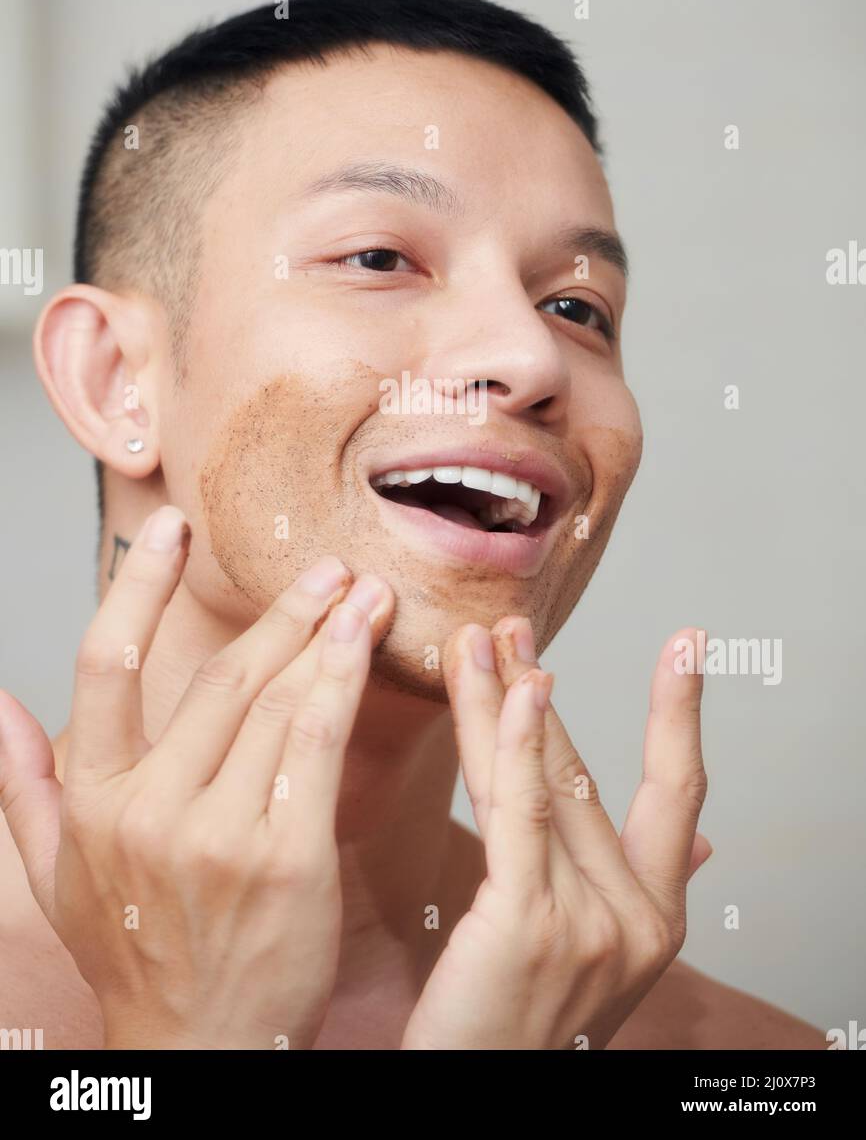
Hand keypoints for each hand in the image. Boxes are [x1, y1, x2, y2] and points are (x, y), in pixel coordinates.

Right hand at [0, 505, 393, 1049]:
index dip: (141, 588)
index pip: (104, 666)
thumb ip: (24, 787)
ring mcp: (217, 834)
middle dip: (277, 612)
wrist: (201, 1049)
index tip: (175, 528)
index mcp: (94, 802)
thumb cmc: (135, 953)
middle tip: (324, 566)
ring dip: (321, 635)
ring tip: (360, 592)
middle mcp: (149, 810)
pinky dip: (340, 684)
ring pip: (272, 703)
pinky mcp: (284, 860)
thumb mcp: (57, 876)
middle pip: (216, 678)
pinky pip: (313, 748)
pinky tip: (363, 642)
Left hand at [401, 617, 710, 1049]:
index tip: (687, 645)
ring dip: (506, 699)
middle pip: (586, 774)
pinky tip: (508, 688)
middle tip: (509, 627)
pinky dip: (515, 740)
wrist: (478, 1103)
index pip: (678, 793)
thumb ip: (643, 889)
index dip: (683, 714)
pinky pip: (520, 811)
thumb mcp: (600, 963)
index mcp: (656, 919)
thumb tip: (703, 840)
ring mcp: (589, 921)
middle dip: (542, 691)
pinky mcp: (528, 923)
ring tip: (477, 640)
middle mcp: (637, 918)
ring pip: (544, 780)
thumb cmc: (519, 1027)